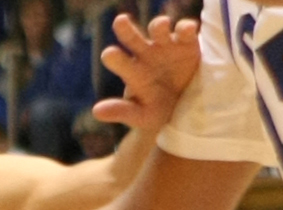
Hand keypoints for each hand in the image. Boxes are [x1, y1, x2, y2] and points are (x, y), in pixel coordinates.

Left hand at [93, 15, 200, 129]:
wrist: (186, 107)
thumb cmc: (157, 110)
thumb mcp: (141, 116)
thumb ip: (121, 111)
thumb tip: (96, 112)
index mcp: (131, 70)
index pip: (117, 60)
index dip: (114, 57)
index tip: (109, 54)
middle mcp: (145, 54)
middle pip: (131, 37)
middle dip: (126, 29)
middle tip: (120, 21)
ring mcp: (165, 46)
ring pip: (159, 29)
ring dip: (159, 25)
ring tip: (162, 24)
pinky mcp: (187, 43)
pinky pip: (186, 31)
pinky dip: (186, 28)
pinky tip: (187, 29)